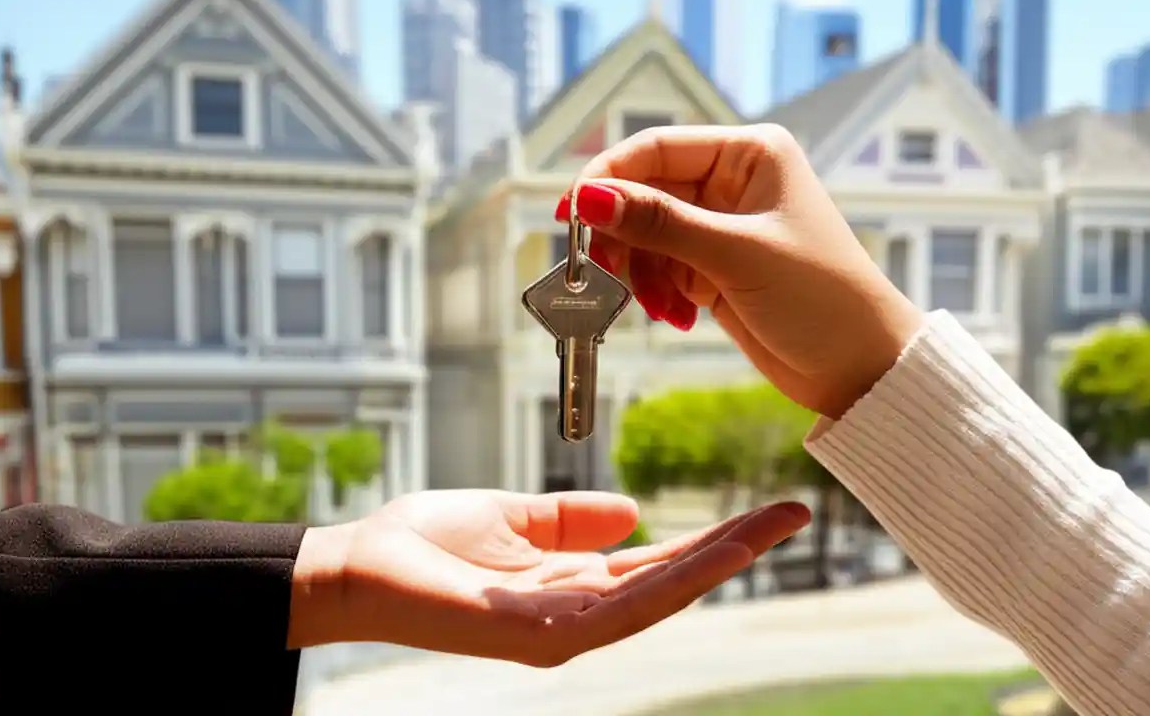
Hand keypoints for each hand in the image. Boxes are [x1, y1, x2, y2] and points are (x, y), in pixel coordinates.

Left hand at [287, 489, 808, 665]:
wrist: (357, 565)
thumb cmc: (424, 543)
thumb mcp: (513, 517)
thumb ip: (569, 518)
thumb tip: (633, 513)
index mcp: (571, 584)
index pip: (656, 562)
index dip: (711, 540)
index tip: (762, 511)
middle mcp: (576, 615)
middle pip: (670, 582)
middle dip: (733, 550)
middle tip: (792, 514)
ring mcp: (561, 633)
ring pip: (657, 601)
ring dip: (714, 567)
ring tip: (766, 533)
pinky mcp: (540, 639)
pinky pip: (618, 613)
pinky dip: (668, 587)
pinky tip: (706, 561)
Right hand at [556, 124, 924, 418]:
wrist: (861, 369)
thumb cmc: (822, 299)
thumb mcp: (735, 256)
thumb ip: (659, 224)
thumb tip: (589, 196)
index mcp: (749, 155)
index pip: (656, 148)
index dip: (606, 177)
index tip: (570, 213)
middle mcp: (733, 183)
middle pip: (644, 193)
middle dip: (621, 235)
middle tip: (599, 270)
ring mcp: (722, 228)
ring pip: (646, 236)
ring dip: (639, 273)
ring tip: (657, 307)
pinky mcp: (716, 269)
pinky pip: (662, 269)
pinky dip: (657, 294)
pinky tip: (678, 317)